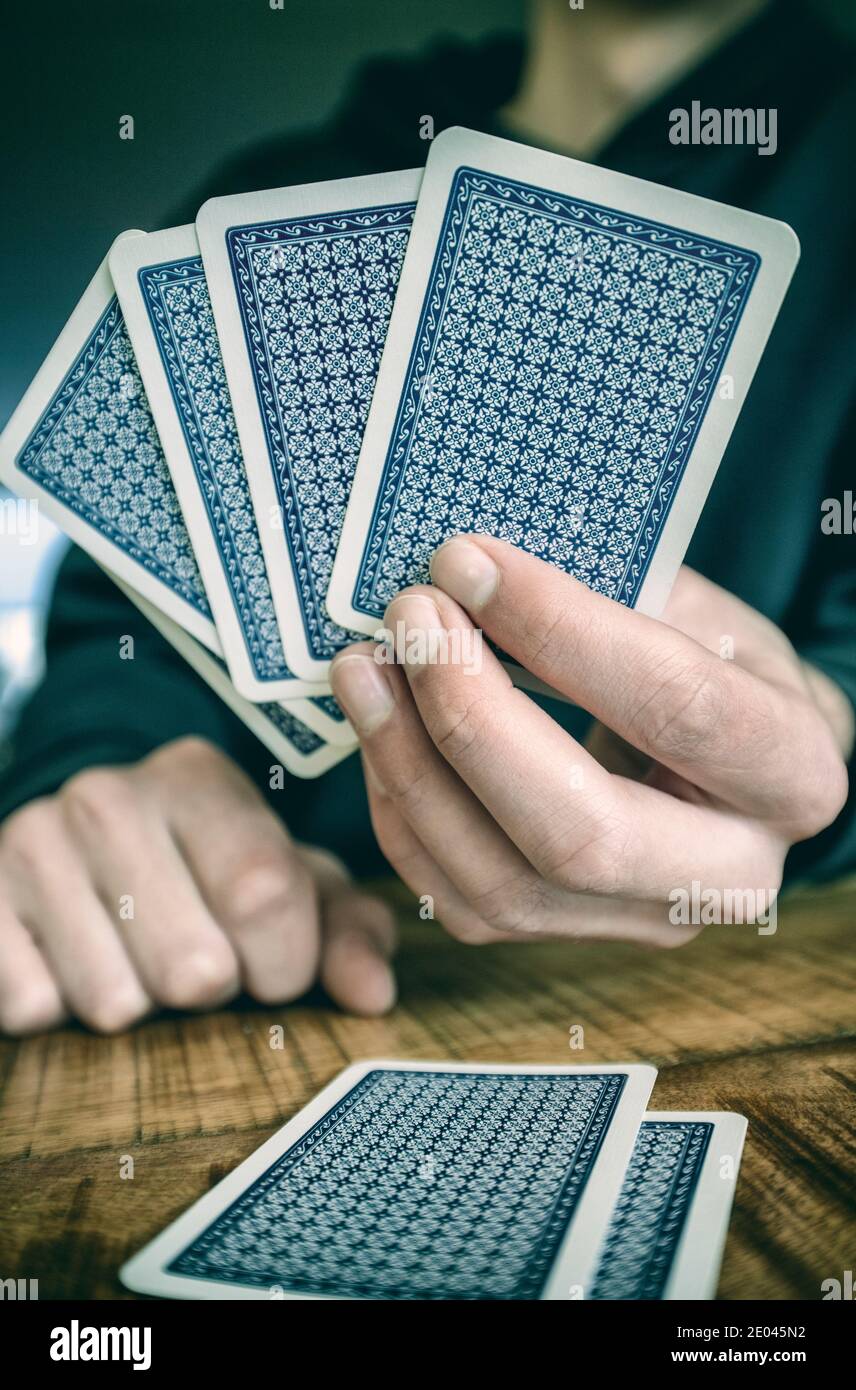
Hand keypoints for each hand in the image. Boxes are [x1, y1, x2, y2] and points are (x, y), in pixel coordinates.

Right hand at [0, 737, 394, 1034]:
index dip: (284, 963)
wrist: (76, 852)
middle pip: (193, 965)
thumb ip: (347, 929)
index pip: (263, 893)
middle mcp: (108, 796)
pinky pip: (34, 1008)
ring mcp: (31, 844)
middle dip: (211, 992)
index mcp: (198, 777)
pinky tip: (73, 964)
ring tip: (134, 957)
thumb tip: (372, 994)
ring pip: (116, 1002)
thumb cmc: (206, 874)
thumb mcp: (290, 884)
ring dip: (138, 1007)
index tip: (274, 968)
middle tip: (196, 961)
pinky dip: (62, 1012)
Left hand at [331, 536, 850, 947]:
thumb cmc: (719, 668)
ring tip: (365, 668)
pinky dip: (401, 812)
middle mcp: (729, 875)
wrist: (738, 766)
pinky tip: (379, 731)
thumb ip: (613, 593)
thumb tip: (469, 573)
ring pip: (502, 884)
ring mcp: (643, 921)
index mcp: (791, 774)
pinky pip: (458, 900)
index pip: (677, 705)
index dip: (561, 632)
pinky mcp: (567, 936)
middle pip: (579, 835)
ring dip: (411, 768)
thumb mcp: (700, 612)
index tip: (467, 562)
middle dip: (469, 722)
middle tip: (409, 622)